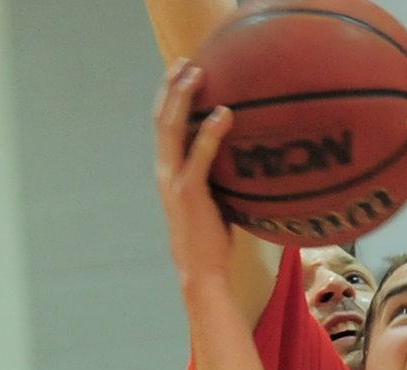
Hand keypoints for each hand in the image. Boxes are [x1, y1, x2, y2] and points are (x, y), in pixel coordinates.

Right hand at [153, 59, 234, 294]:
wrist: (201, 270)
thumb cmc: (212, 238)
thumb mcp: (214, 199)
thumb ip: (218, 176)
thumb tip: (244, 157)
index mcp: (169, 171)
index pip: (164, 126)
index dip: (169, 97)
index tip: (182, 72)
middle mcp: (165, 170)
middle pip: (162, 118)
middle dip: (172, 86)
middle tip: (187, 61)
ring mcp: (174, 180)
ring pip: (172, 128)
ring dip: (184, 97)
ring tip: (199, 73)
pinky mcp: (189, 191)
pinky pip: (200, 155)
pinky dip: (211, 132)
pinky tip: (225, 114)